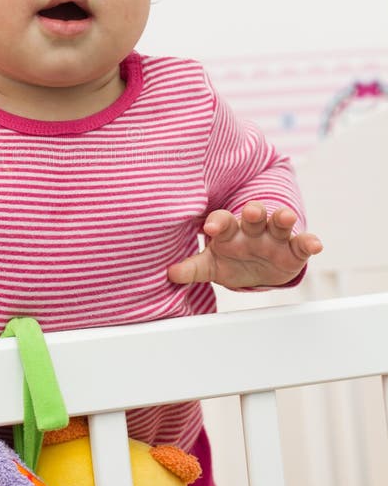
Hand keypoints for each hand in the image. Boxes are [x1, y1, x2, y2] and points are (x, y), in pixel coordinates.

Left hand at [167, 201, 322, 289]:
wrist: (256, 269)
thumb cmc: (230, 259)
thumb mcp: (211, 265)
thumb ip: (192, 268)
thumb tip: (171, 274)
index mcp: (229, 230)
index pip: (222, 221)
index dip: (218, 222)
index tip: (211, 227)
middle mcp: (253, 229)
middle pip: (253, 215)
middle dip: (252, 211)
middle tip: (250, 211)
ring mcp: (274, 237)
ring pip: (278, 222)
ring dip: (282, 218)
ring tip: (285, 217)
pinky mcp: (293, 250)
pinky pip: (302, 243)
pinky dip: (309, 242)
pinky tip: (315, 244)